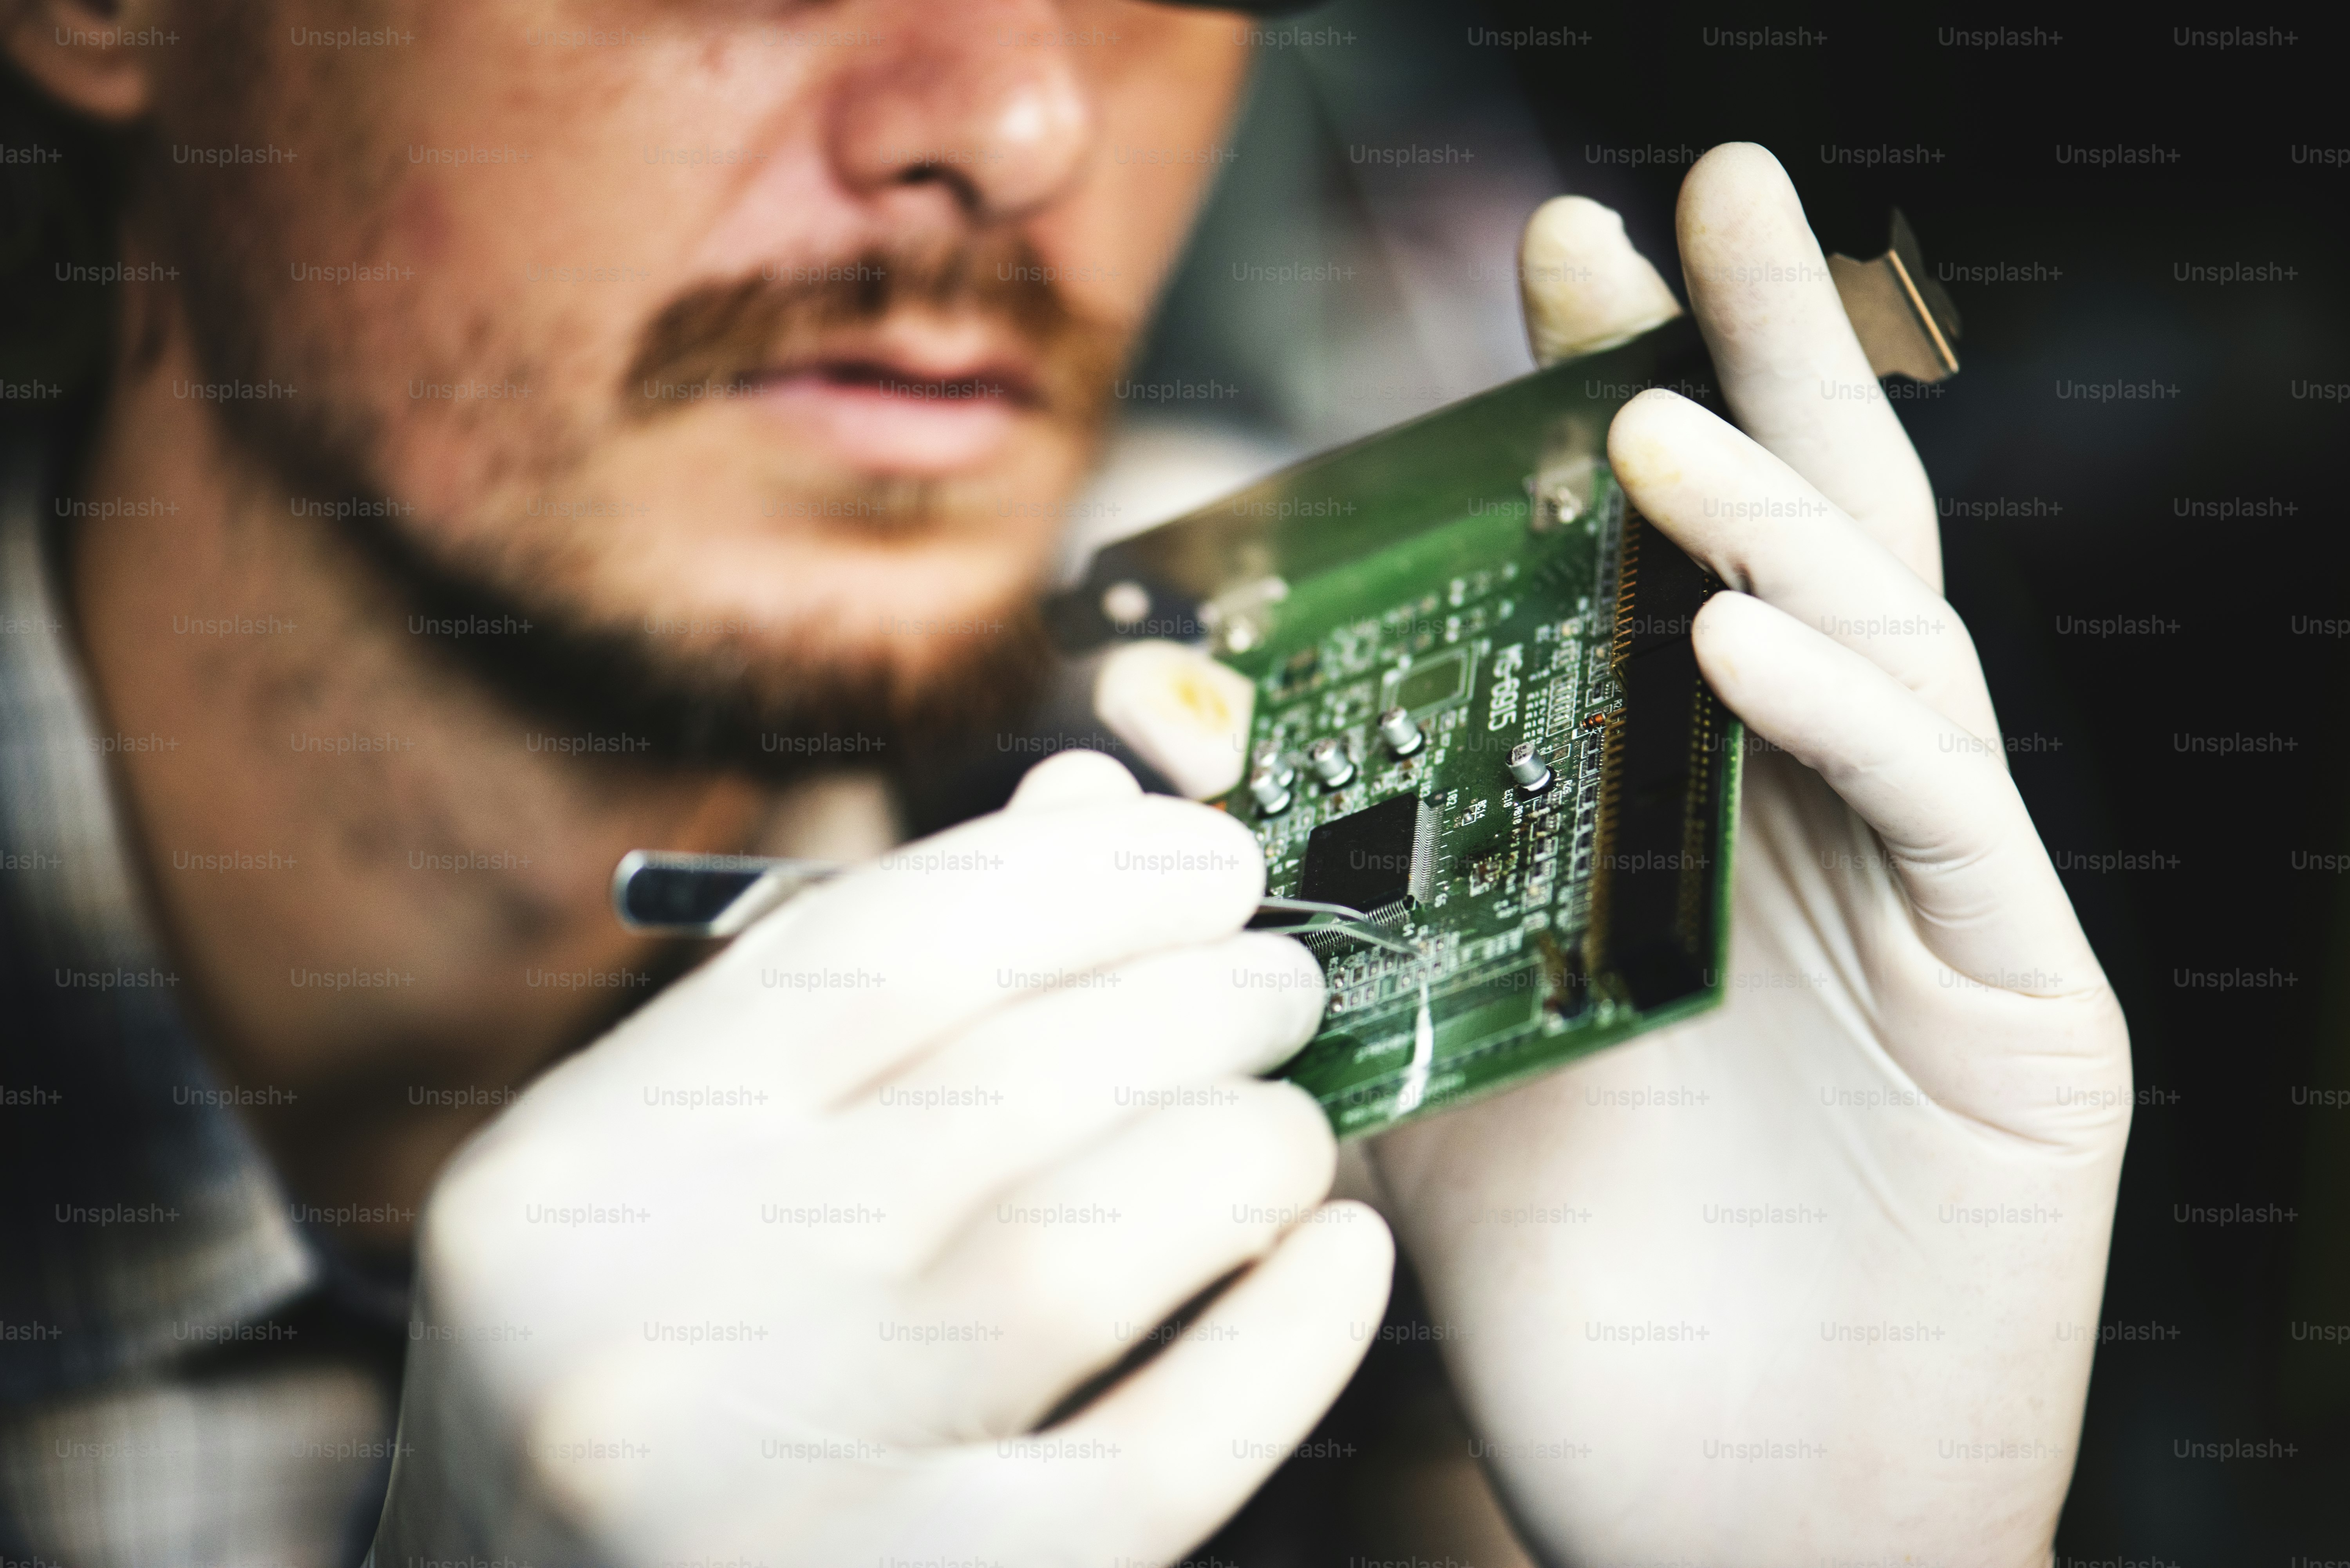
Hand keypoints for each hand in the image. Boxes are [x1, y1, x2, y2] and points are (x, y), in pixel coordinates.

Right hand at [376, 751, 1392, 1567]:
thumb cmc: (653, 1413)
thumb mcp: (683, 1201)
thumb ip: (863, 1003)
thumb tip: (1080, 809)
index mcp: (568, 1182)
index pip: (874, 943)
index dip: (1079, 876)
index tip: (1203, 856)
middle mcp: (642, 1327)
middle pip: (1005, 1079)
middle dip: (1195, 999)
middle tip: (1279, 982)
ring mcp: (769, 1486)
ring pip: (1089, 1244)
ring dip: (1242, 1148)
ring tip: (1291, 1126)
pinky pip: (1164, 1448)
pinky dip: (1285, 1339)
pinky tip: (1338, 1261)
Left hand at [1368, 145, 2130, 1563]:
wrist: (1722, 1501)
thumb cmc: (1572, 1292)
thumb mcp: (1406, 1057)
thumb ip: (1303, 905)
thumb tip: (1111, 762)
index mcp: (1690, 819)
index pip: (1667, 566)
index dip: (1623, 403)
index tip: (1546, 274)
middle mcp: (1818, 825)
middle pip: (1803, 544)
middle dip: (1749, 366)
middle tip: (1681, 205)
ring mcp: (1932, 901)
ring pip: (1889, 643)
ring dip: (1777, 518)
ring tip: (1657, 421)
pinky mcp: (2022, 999)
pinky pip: (1941, 810)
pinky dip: (1846, 706)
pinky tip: (1736, 632)